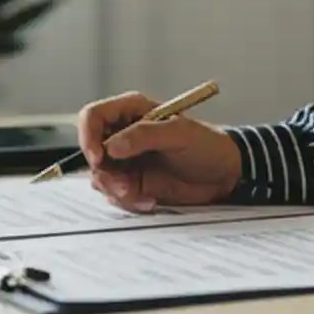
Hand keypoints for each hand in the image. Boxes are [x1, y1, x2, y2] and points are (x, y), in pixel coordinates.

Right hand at [77, 91, 241, 210]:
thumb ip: (144, 135)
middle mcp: (123, 134)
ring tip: (142, 196)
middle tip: (126, 187)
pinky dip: (127, 202)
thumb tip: (111, 145)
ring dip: (116, 190)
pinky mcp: (132, 182)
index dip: (88, 136)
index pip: (92, 117)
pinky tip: (149, 201)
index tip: (100, 159)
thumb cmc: (208, 145)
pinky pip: (113, 194)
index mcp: (131, 111)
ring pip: (100, 176)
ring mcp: (126, 160)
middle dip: (105, 173)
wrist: (224, 175)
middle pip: (91, 151)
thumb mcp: (179, 134)